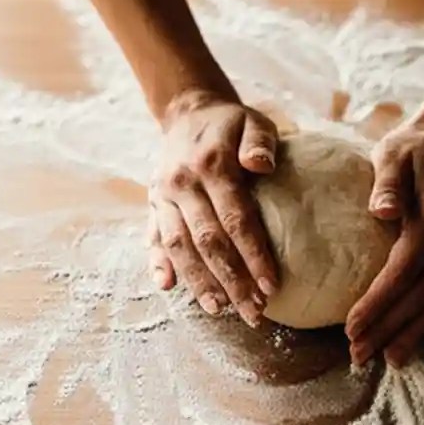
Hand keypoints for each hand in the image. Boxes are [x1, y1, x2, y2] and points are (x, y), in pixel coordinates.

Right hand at [147, 90, 279, 324]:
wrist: (188, 112)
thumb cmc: (231, 124)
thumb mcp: (252, 121)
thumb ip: (260, 141)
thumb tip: (261, 166)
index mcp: (211, 165)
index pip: (236, 218)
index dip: (253, 255)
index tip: (270, 287)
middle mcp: (182, 184)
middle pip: (208, 241)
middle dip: (231, 281)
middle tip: (253, 313)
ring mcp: (163, 196)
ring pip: (179, 246)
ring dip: (198, 281)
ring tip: (220, 309)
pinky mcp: (152, 204)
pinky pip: (152, 237)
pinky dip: (157, 263)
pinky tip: (167, 287)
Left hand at [344, 114, 423, 365]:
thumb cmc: (412, 148)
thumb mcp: (391, 155)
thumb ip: (384, 185)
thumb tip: (380, 212)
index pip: (403, 271)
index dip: (377, 304)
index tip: (351, 330)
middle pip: (423, 294)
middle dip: (390, 328)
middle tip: (359, 356)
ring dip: (418, 331)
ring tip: (391, 358)